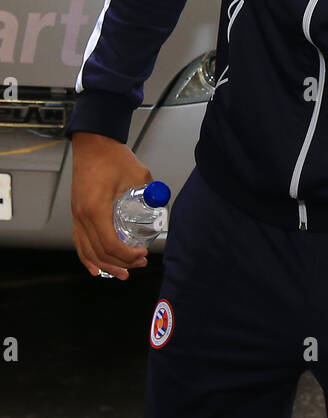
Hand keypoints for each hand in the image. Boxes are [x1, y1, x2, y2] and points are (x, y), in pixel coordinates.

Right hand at [70, 132, 152, 279]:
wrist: (92, 143)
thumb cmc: (112, 157)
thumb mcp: (138, 175)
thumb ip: (151, 193)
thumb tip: (162, 206)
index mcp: (96, 210)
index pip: (110, 245)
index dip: (127, 256)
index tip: (143, 254)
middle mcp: (82, 216)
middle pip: (99, 252)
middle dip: (120, 263)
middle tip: (139, 264)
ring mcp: (76, 216)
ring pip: (87, 251)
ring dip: (104, 265)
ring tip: (122, 274)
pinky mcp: (76, 212)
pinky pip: (79, 241)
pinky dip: (87, 257)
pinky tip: (95, 268)